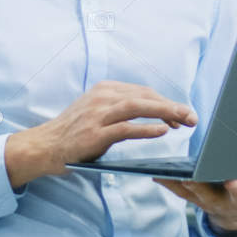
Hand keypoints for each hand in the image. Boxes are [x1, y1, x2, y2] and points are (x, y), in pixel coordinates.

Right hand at [4, 81, 195, 188]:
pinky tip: (162, 132)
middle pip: (145, 97)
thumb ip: (121, 110)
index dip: (166, 102)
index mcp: (105, 90)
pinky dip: (146, 129)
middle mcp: (102, 97)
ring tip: (184, 121)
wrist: (44, 146)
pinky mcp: (95, 133)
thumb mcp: (98, 112)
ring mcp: (98, 115)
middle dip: (172, 106)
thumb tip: (155, 115)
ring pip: (137, 107)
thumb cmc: (74, 133)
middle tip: (192, 118)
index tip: (182, 113)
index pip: (144, 92)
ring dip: (165, 113)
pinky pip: (125, 128)